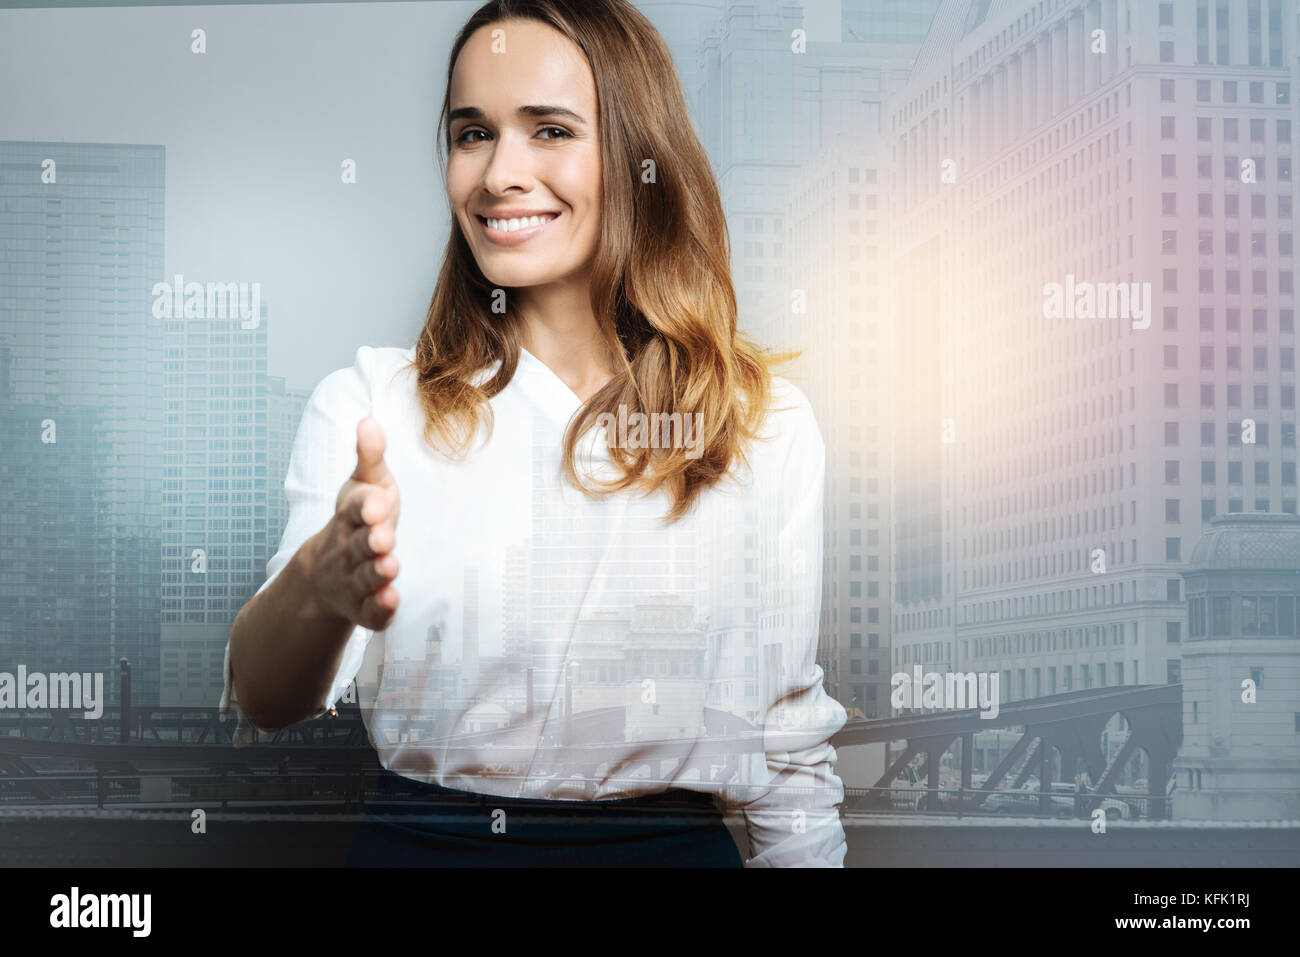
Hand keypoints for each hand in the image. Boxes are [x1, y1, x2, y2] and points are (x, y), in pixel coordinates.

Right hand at [309, 417, 401, 630]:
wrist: (329, 570)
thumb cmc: (360, 518)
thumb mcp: (366, 484)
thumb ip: (370, 457)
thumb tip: (369, 421)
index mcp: (351, 515)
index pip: (355, 507)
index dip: (366, 506)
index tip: (378, 503)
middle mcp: (348, 548)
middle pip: (358, 545)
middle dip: (371, 541)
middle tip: (384, 536)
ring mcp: (353, 578)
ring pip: (365, 578)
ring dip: (377, 573)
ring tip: (391, 566)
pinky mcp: (363, 606)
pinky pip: (370, 612)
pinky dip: (379, 609)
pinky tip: (392, 602)